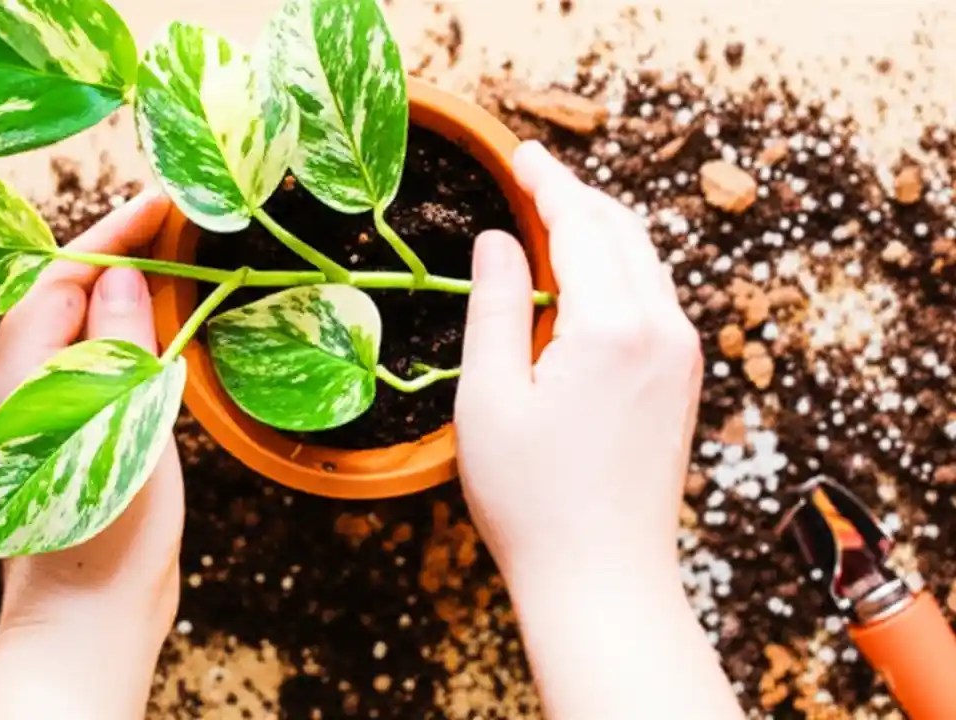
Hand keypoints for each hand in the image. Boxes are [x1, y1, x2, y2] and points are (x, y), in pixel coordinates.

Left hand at [0, 189, 179, 719]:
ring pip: (81, 331)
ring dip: (127, 298)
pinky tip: (159, 334)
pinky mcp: (61, 437)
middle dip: (121, 257)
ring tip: (179, 267)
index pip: (63, 271)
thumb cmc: (100, 516)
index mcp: (10, 364)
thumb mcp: (118, 409)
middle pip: (66, 295)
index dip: (116, 232)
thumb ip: (118, 333)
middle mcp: (9, 379)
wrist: (86, 611)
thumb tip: (122, 275)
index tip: (165, 201)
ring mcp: (32, 410)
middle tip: (181, 228)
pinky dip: (126, 341)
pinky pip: (91, 366)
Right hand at [456, 140, 699, 589]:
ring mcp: (680, 356)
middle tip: (529, 175)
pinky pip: (653, 298)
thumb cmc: (532, 499)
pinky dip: (617, 269)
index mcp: (611, 326)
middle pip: (623, 230)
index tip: (519, 151)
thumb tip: (498, 240)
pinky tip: (582, 279)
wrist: (603, 580)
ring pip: (644, 261)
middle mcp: (662, 329)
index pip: (581, 224)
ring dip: (599, 230)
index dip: (547, 181)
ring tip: (549, 217)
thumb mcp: (489, 396)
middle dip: (576, 195)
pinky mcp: (681, 381)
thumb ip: (497, 305)